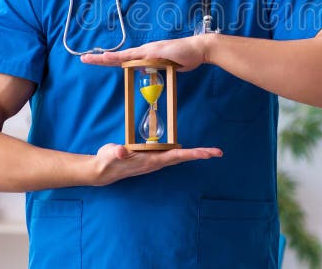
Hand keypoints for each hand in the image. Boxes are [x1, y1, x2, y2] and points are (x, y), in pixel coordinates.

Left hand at [80, 34, 211, 71]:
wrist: (199, 49)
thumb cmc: (186, 57)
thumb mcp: (167, 67)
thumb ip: (156, 69)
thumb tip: (145, 71)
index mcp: (147, 56)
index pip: (125, 60)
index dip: (110, 60)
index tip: (96, 60)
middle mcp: (145, 51)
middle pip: (119, 56)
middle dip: (100, 58)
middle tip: (83, 59)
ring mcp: (148, 51)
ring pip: (122, 56)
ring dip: (106, 58)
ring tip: (90, 59)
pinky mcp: (153, 52)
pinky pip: (134, 57)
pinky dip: (120, 58)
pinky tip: (110, 58)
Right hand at [92, 143, 221, 185]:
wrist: (103, 171)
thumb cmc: (107, 161)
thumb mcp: (110, 154)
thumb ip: (116, 152)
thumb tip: (121, 151)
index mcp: (151, 161)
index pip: (176, 156)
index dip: (192, 154)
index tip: (207, 154)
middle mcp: (156, 162)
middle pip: (182, 157)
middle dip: (200, 154)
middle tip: (218, 152)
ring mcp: (154, 161)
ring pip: (178, 157)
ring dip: (194, 154)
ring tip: (209, 152)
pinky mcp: (151, 159)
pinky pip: (171, 155)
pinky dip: (183, 153)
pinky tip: (188, 151)